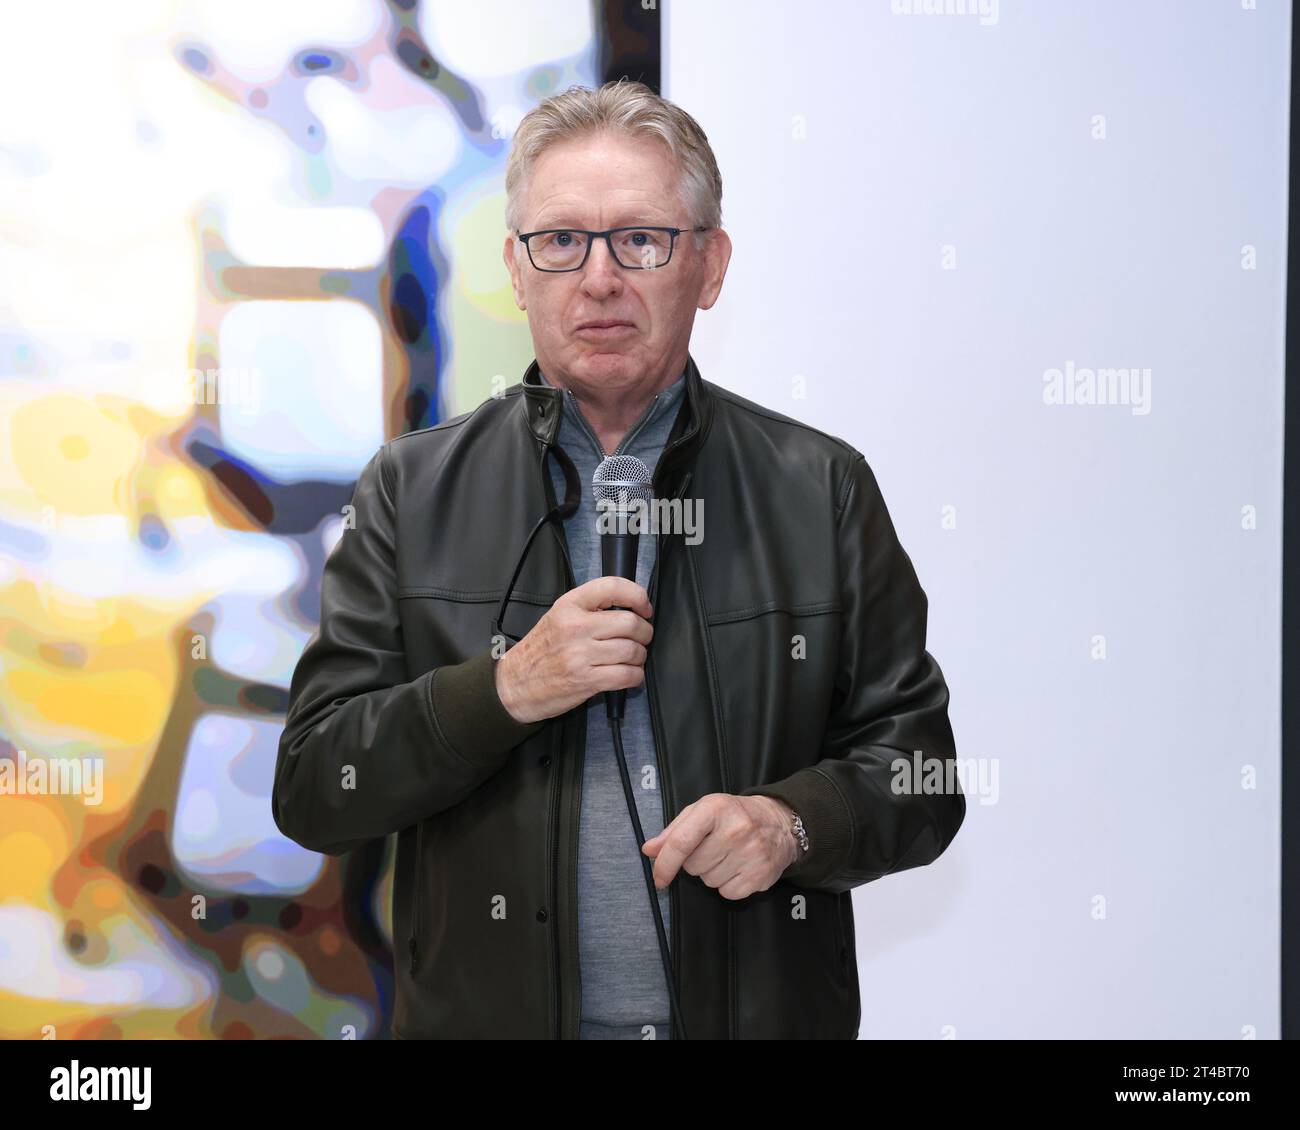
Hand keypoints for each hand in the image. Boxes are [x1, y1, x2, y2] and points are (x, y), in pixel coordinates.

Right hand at [494, 576, 653, 723]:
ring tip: (632, 658)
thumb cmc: (539, 651)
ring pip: (632, 650)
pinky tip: (628, 674)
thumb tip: (629, 608)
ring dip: (640, 656)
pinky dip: (635, 676)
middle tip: (641, 638)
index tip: (644, 608)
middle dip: (644, 632)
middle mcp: (575, 627)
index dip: (637, 596)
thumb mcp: (557, 617)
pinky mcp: (586, 680)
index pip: (612, 587)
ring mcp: (580, 654)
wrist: (514, 685)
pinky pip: (627, 675)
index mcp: (569, 606)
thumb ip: (589, 608)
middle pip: (630, 622)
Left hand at [641, 793, 798, 899]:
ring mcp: (751, 853)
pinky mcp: (761, 875)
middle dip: (696, 861)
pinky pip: (727, 893)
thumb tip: (649, 850)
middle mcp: (736, 829)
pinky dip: (727, 885)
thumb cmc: (733, 816)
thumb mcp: (703, 812)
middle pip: (693, 866)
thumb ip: (673, 831)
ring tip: (728, 855)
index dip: (664, 864)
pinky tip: (738, 867)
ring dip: (712, 873)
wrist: (779, 823)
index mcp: (716, 808)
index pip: (681, 842)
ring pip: (708, 881)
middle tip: (712, 847)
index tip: (658, 878)